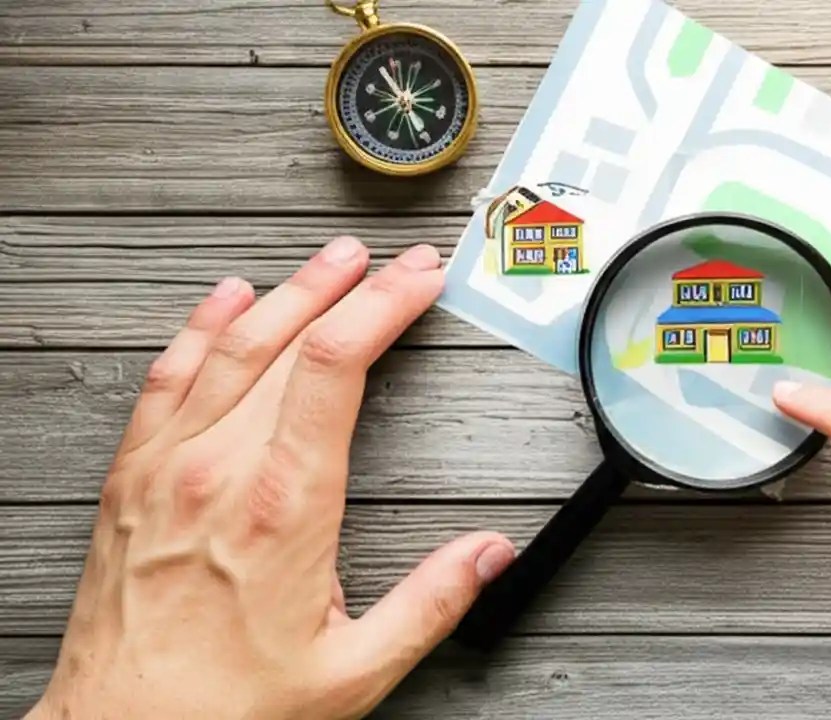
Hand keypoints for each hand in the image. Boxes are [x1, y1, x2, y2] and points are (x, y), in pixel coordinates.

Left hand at [28, 237, 515, 719]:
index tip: (418, 280)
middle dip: (354, 288)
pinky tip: (225, 302)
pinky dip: (201, 326)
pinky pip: (167, 375)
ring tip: (330, 260)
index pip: (339, 364)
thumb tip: (490, 555)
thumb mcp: (354, 669)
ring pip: (231, 344)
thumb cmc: (225, 707)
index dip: (385, 306)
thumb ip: (433, 602)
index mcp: (284, 503)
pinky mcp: (132, 477)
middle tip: (397, 263)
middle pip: (292, 339)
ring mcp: (168, 465)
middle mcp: (221, 468)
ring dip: (287, 291)